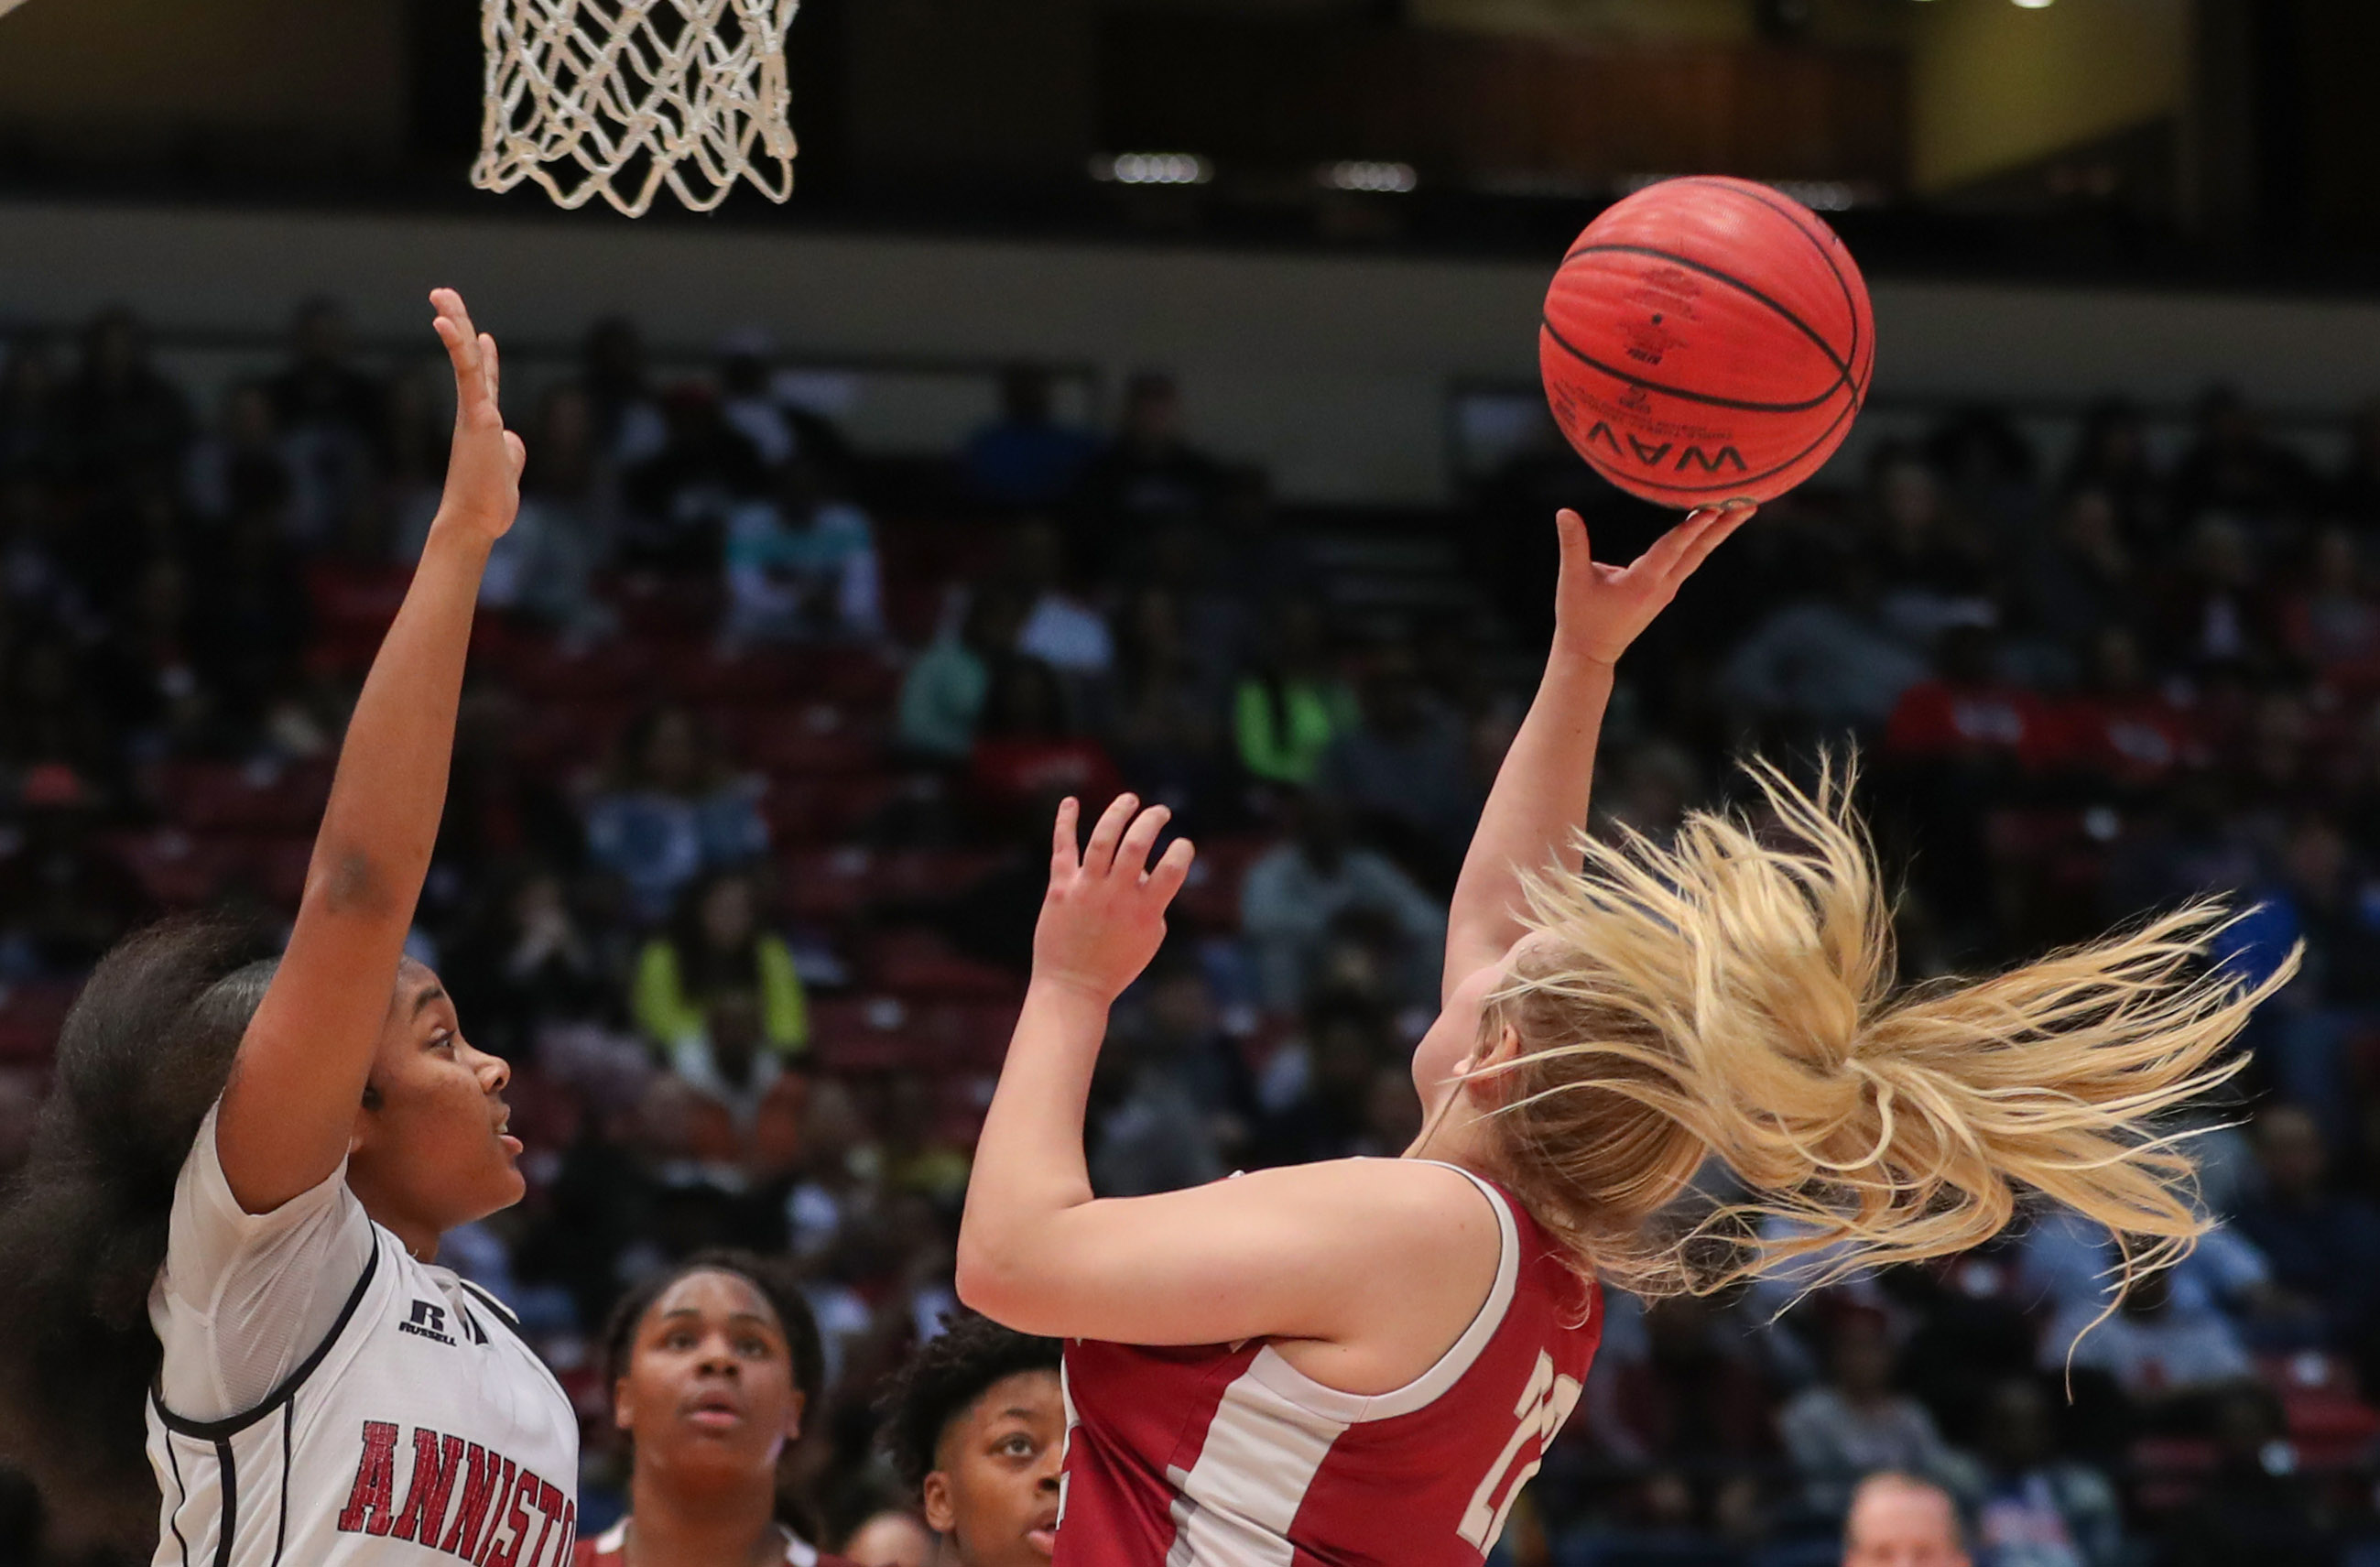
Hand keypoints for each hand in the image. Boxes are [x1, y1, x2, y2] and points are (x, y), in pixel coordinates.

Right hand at [428, 287, 525, 545]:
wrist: (476, 521)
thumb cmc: (488, 501)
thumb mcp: (507, 467)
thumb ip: (510, 449)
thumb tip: (512, 440)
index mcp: (484, 420)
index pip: (483, 379)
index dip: (483, 355)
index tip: (481, 333)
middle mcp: (475, 410)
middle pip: (468, 358)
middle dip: (457, 325)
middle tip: (442, 294)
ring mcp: (474, 411)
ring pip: (464, 358)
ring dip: (454, 324)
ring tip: (441, 297)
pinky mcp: (478, 417)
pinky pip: (467, 375)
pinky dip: (459, 348)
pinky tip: (447, 326)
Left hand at [1033, 794, 1195, 1004]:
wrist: (1073, 987)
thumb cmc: (1116, 965)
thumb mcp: (1150, 937)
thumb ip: (1154, 901)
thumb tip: (1146, 868)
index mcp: (1146, 911)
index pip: (1172, 867)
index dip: (1182, 849)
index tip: (1181, 844)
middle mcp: (1116, 896)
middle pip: (1136, 844)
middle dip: (1152, 819)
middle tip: (1160, 812)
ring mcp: (1086, 890)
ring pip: (1102, 839)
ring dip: (1118, 812)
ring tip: (1130, 799)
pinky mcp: (1060, 888)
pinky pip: (1063, 848)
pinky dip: (1066, 821)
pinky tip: (1071, 801)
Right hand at [1551, 501, 1753, 667]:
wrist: (1591, 653)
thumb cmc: (1579, 616)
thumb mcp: (1572, 579)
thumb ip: (1573, 544)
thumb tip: (1564, 511)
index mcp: (1642, 583)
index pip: (1671, 550)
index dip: (1692, 528)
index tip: (1714, 507)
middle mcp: (1661, 587)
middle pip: (1698, 552)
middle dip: (1723, 527)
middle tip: (1748, 504)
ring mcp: (1666, 590)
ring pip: (1697, 556)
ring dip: (1718, 532)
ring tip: (1741, 509)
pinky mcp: (1663, 591)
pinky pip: (1689, 560)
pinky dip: (1702, 541)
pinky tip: (1713, 526)